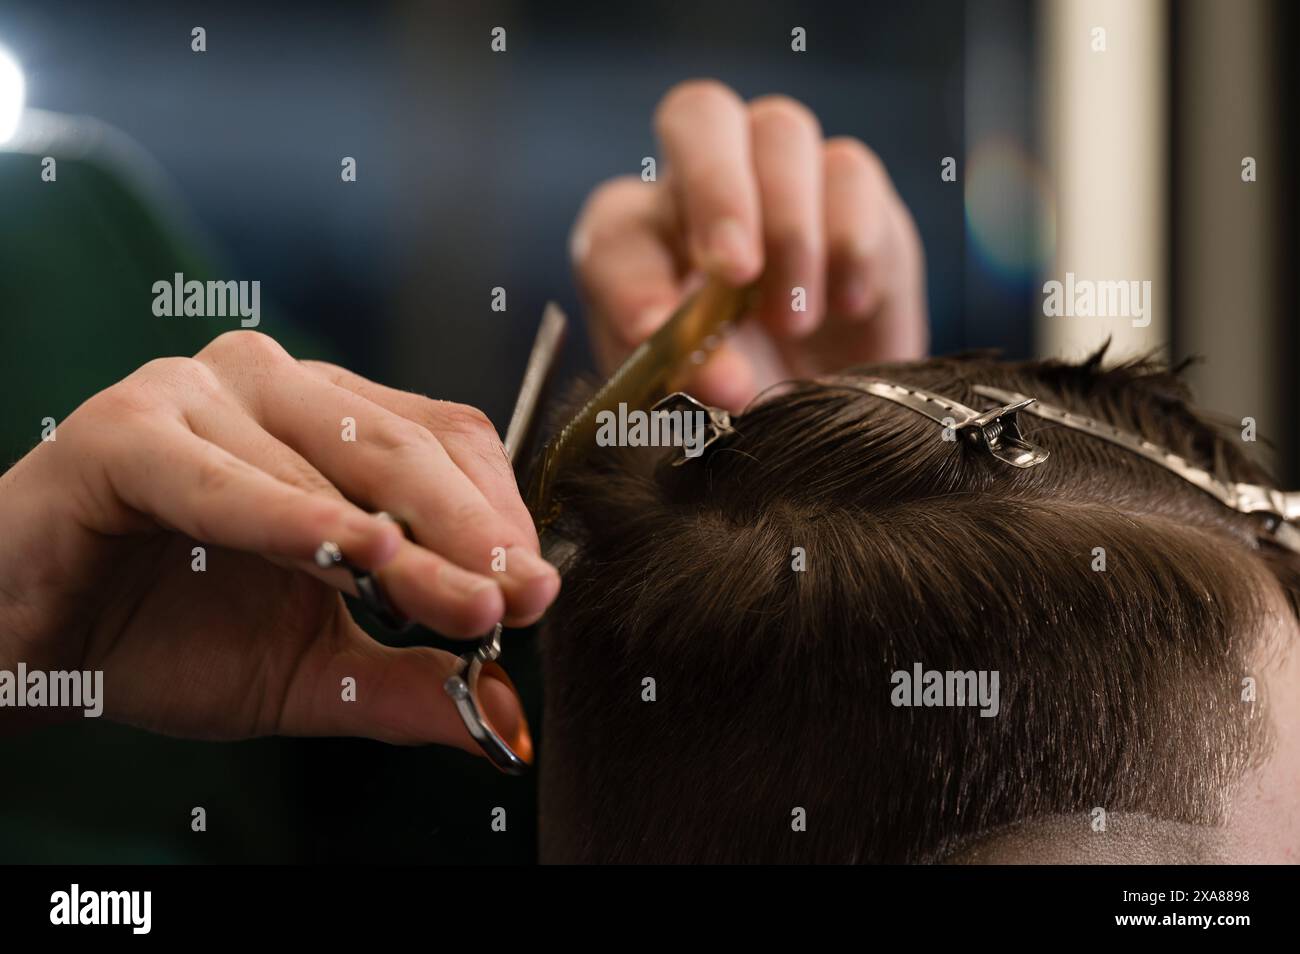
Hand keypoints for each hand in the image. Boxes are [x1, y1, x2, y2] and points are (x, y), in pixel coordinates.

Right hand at [0, 331, 556, 758]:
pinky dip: (290, 516)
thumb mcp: (308, 668)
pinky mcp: (127, 431)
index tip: (539, 592)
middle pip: (403, 447)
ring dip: (404, 545)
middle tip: (521, 599)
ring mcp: (199, 395)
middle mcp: (274, 386)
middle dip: (472, 533)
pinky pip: (223, 476)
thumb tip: (503, 723)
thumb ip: (402, 683)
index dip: (498, 514)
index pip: (442, 444)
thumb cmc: (168, 637)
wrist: (30, 648)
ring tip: (465, 604)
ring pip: (330, 466)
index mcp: (328, 420)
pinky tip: (355, 551)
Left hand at [572, 80, 927, 410]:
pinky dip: (851, 240)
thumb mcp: (703, 407)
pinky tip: (847, 306)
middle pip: (698, 116)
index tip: (654, 334)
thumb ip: (697, 387)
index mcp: (638, 244)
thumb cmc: (739, 402)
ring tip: (795, 323)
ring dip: (789, 228)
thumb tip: (728, 382)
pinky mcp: (853, 191)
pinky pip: (852, 171)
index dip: (634, 279)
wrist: (822, 410)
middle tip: (737, 273)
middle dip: (717, 190)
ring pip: (780, 130)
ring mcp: (780, 176)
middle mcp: (701, 189)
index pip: (619, 233)